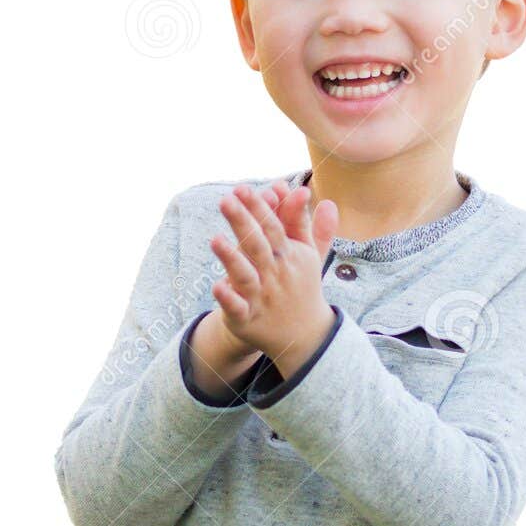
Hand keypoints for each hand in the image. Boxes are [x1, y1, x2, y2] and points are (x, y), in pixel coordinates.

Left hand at [210, 181, 339, 364]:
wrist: (304, 336)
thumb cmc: (300, 287)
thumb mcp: (307, 255)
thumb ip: (302, 222)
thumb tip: (310, 192)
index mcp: (290, 257)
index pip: (273, 228)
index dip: (259, 209)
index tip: (242, 189)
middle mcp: (275, 275)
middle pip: (258, 245)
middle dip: (243, 223)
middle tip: (226, 200)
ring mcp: (261, 297)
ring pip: (246, 275)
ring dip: (232, 258)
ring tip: (215, 239)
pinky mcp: (247, 319)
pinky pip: (238, 308)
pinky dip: (229, 299)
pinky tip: (217, 287)